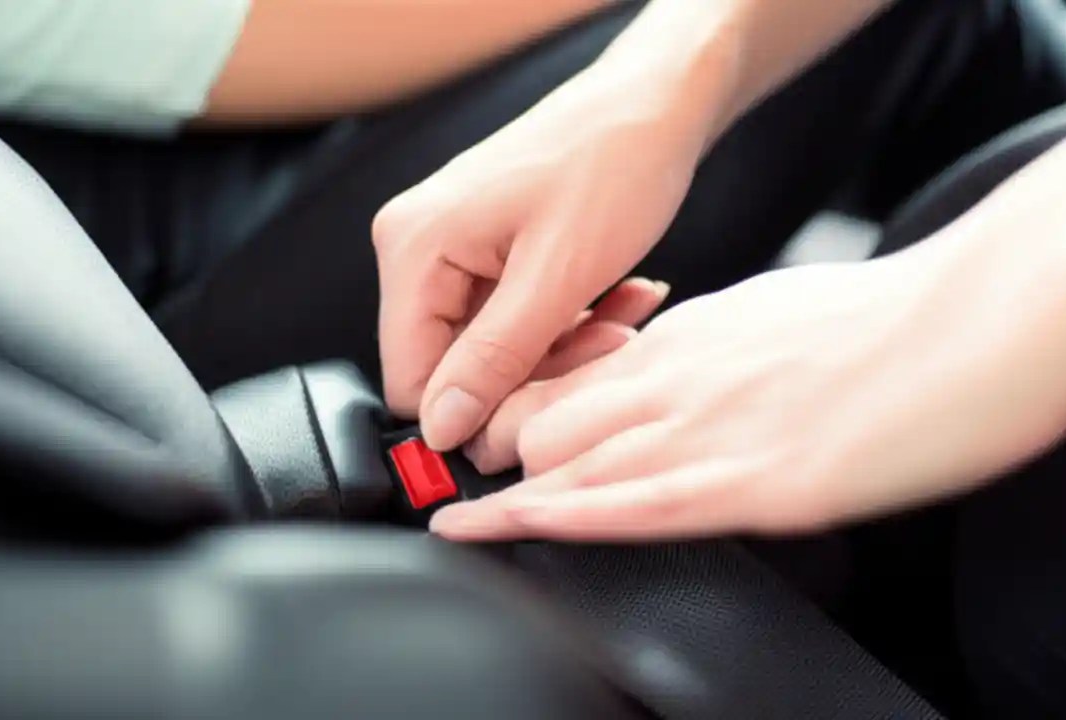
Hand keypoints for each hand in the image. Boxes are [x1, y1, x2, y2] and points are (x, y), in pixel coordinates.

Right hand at [372, 72, 706, 449]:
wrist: (654, 104)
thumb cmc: (611, 164)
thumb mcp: (558, 277)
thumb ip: (494, 358)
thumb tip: (442, 428)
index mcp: (415, 247)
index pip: (411, 381)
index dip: (474, 415)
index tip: (544, 413)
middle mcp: (418, 247)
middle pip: (454, 368)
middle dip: (536, 374)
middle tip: (607, 348)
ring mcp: (452, 248)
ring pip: (493, 350)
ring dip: (564, 349)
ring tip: (623, 317)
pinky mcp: (485, 252)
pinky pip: (514, 320)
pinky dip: (569, 322)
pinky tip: (618, 299)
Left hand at [431, 238, 1065, 540]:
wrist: (983, 319)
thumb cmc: (897, 322)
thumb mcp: (780, 323)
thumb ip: (724, 357)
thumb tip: (692, 385)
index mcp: (693, 339)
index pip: (571, 378)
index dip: (520, 415)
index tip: (488, 442)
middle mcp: (683, 377)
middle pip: (549, 419)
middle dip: (502, 461)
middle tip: (468, 493)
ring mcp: (714, 430)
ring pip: (569, 459)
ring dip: (510, 494)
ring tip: (459, 520)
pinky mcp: (758, 482)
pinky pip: (631, 504)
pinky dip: (560, 517)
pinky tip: (508, 526)